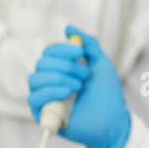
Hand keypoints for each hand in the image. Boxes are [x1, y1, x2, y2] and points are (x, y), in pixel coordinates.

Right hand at [26, 25, 130, 147]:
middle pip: (41, 64)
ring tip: (78, 86)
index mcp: (61, 69)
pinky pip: (34, 98)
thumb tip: (69, 27)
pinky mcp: (44, 114)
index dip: (62, 49)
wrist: (114, 120)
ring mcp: (46, 98)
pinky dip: (50, 91)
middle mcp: (50, 82)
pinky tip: (67, 92)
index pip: (49, 53)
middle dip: (64, 65)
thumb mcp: (101, 64)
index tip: (80, 52)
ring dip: (58, 78)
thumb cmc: (108, 94)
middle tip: (85, 74)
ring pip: (35, 79)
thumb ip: (88, 45)